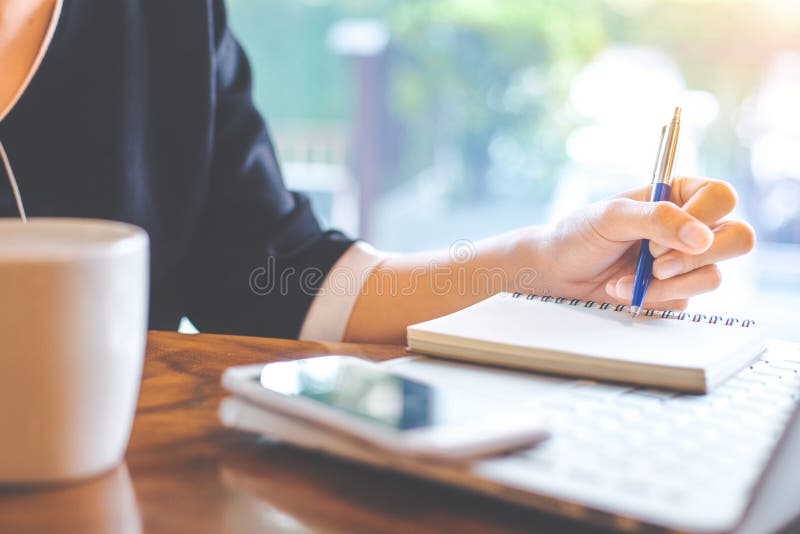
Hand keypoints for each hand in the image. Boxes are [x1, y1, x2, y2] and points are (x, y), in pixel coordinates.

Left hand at [531, 177, 754, 308]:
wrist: (557, 272)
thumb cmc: (579, 234)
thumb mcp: (612, 216)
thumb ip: (656, 219)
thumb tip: (701, 236)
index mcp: (680, 196)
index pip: (721, 197)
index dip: (700, 218)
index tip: (658, 236)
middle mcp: (690, 228)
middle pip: (738, 238)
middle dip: (694, 257)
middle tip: (654, 262)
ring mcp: (687, 263)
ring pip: (714, 276)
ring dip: (667, 282)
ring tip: (630, 278)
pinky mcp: (677, 292)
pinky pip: (688, 300)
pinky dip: (653, 297)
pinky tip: (624, 290)